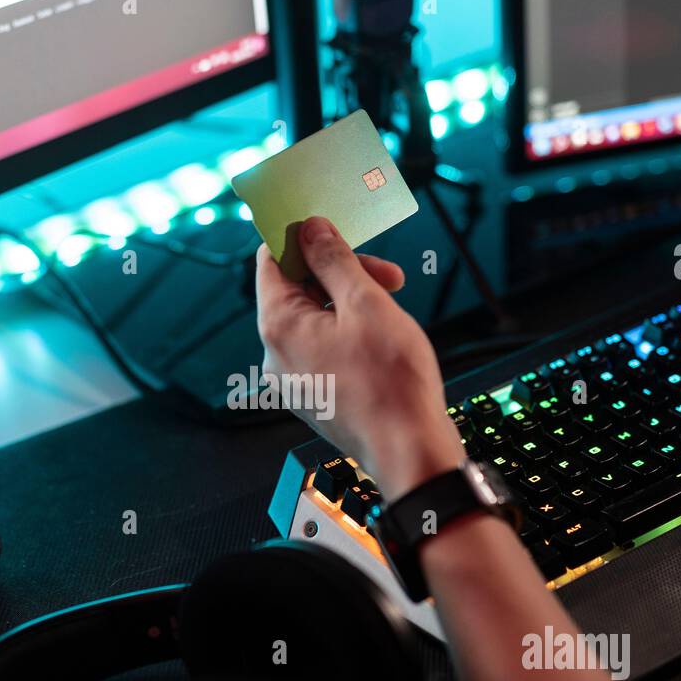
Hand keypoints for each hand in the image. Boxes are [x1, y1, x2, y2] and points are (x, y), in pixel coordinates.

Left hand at [255, 216, 464, 499]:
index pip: (271, 260)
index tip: (338, 229)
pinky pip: (324, 349)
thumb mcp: (366, 303)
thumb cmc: (390, 383)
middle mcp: (275, 355)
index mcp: (278, 326)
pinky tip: (384, 340)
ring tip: (393, 310)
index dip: (304, 237)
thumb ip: (334, 261)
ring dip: (352, 303)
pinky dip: (351, 333)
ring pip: (315, 320)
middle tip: (389, 275)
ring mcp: (293, 380)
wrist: (409, 452)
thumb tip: (310, 229)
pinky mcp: (315, 396)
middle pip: (297, 289)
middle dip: (342, 273)